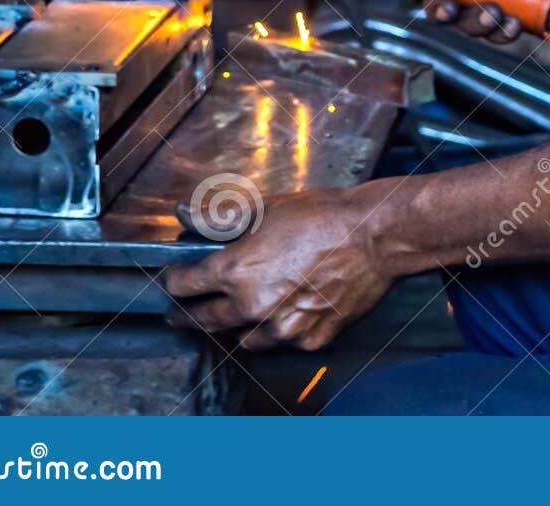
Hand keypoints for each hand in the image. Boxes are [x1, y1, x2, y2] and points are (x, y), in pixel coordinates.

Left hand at [162, 185, 398, 350]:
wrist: (373, 236)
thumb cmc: (323, 215)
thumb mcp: (268, 208)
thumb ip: (221, 218)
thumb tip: (183, 214)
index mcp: (235, 272)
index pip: (183, 287)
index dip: (175, 282)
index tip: (176, 281)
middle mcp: (251, 307)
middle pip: (203, 321)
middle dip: (189, 315)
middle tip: (184, 313)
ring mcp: (281, 329)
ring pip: (244, 339)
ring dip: (238, 326)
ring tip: (244, 313)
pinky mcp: (310, 340)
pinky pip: (285, 341)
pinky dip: (282, 329)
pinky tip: (291, 310)